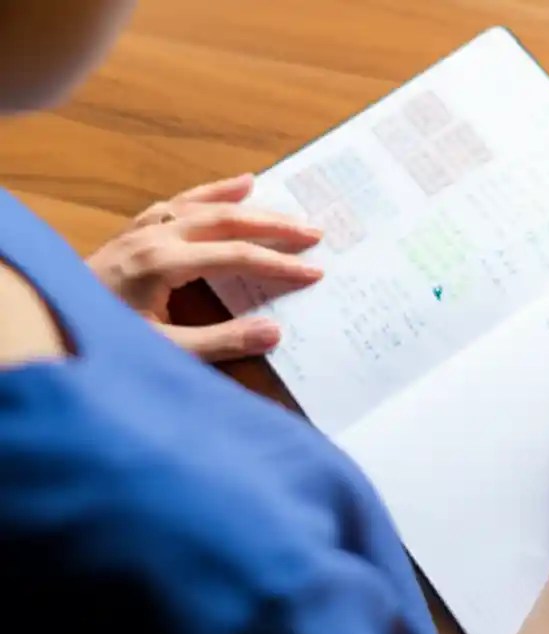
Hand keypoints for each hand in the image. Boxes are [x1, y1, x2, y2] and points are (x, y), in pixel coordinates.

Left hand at [87, 173, 323, 361]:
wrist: (51, 324)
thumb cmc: (106, 339)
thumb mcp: (167, 351)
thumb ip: (221, 342)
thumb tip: (274, 332)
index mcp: (162, 264)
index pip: (236, 257)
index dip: (279, 264)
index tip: (313, 272)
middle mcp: (154, 237)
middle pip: (227, 221)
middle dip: (274, 226)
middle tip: (315, 232)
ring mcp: (142, 230)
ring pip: (205, 205)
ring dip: (249, 205)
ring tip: (284, 204)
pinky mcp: (135, 231)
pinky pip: (179, 201)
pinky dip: (211, 191)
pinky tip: (235, 184)